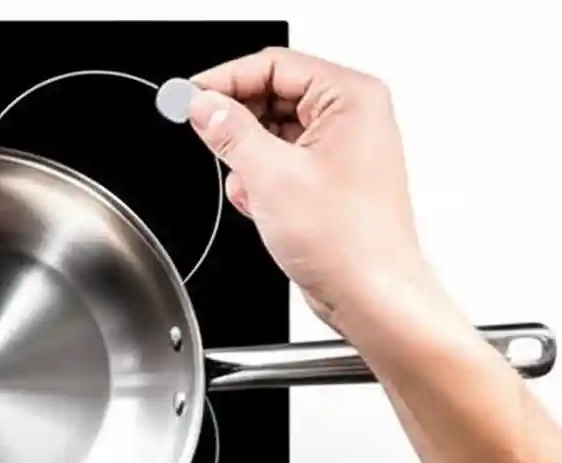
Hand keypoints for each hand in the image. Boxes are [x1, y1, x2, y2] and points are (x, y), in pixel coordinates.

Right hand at [187, 48, 440, 332]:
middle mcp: (352, 118)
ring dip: (248, 158)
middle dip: (236, 124)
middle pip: (272, 95)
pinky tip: (260, 203)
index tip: (189, 97)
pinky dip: (261, 179)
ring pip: (272, 131)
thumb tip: (204, 107)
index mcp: (351, 99)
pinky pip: (281, 160)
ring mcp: (342, 148)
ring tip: (249, 187)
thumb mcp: (270, 177)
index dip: (225, 80)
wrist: (372, 296)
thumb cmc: (350, 243)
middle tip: (204, 137)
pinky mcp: (329, 177)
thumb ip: (229, 133)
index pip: (274, 66)